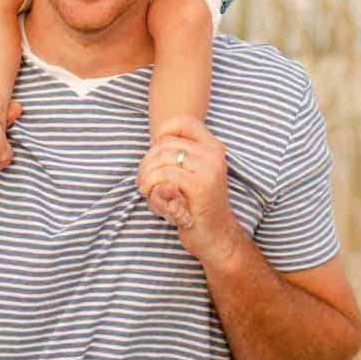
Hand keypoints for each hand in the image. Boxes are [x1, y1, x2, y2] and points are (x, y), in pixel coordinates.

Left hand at [136, 115, 243, 265]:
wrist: (216, 238)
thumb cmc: (196, 207)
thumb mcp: (188, 176)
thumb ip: (173, 159)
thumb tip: (148, 150)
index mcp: (212, 146)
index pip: (184, 121)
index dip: (162, 132)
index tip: (155, 155)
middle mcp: (213, 153)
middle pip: (165, 144)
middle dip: (146, 164)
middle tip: (144, 183)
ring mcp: (208, 168)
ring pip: (161, 159)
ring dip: (146, 177)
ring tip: (149, 193)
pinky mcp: (200, 185)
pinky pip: (164, 176)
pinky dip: (152, 188)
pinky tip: (157, 201)